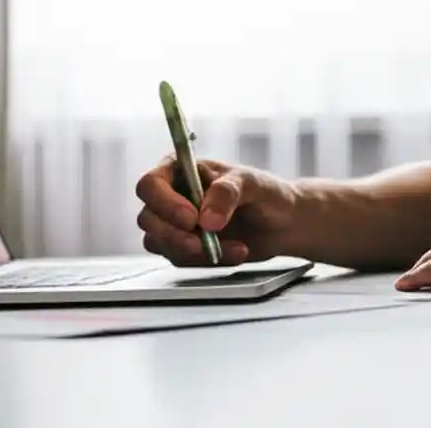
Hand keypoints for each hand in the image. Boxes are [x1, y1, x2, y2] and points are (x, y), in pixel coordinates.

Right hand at [136, 157, 298, 266]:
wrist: (283, 223)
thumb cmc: (266, 193)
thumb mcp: (252, 184)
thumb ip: (227, 193)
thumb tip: (206, 219)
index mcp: (181, 169)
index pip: (150, 184)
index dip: (164, 203)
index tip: (192, 219)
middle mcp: (171, 195)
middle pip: (148, 218)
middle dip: (174, 235)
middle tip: (202, 244)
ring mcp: (175, 223)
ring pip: (158, 242)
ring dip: (193, 251)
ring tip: (233, 247)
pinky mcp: (184, 247)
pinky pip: (180, 259)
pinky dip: (207, 261)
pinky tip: (235, 252)